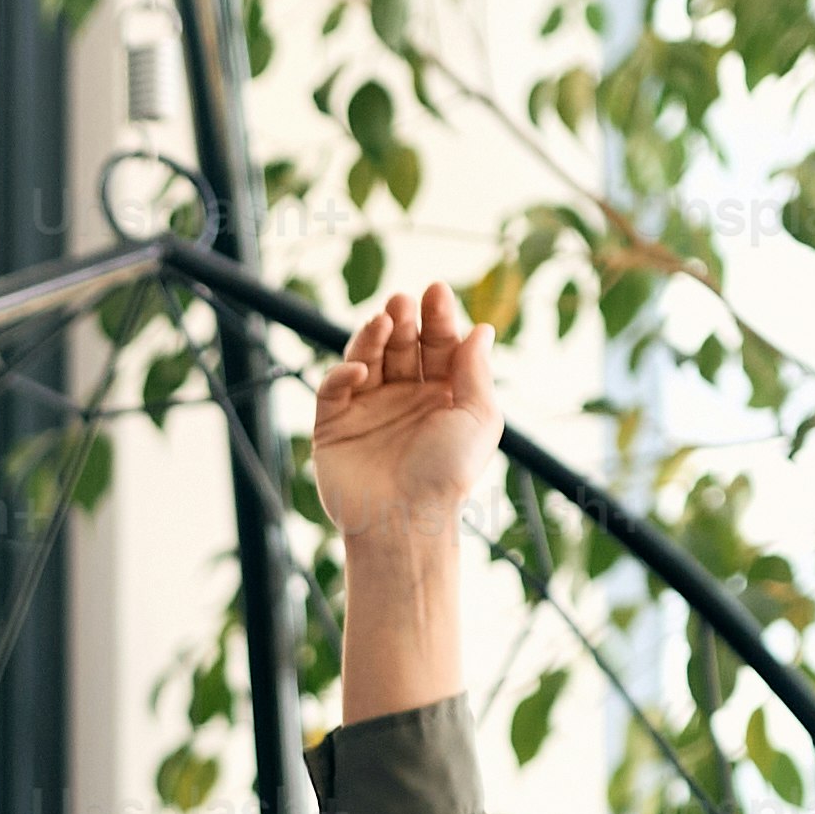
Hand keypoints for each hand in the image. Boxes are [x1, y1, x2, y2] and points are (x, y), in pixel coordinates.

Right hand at [312, 283, 492, 718]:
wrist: (404, 522)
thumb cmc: (448, 475)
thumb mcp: (477, 418)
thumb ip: (475, 372)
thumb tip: (481, 330)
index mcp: (441, 396)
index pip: (437, 345)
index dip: (438, 317)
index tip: (437, 291)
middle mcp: (404, 399)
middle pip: (401, 345)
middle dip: (403, 320)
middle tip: (403, 301)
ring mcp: (367, 410)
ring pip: (366, 358)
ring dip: (372, 335)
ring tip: (383, 320)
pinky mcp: (334, 426)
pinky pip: (333, 389)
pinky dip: (344, 373)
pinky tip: (359, 370)